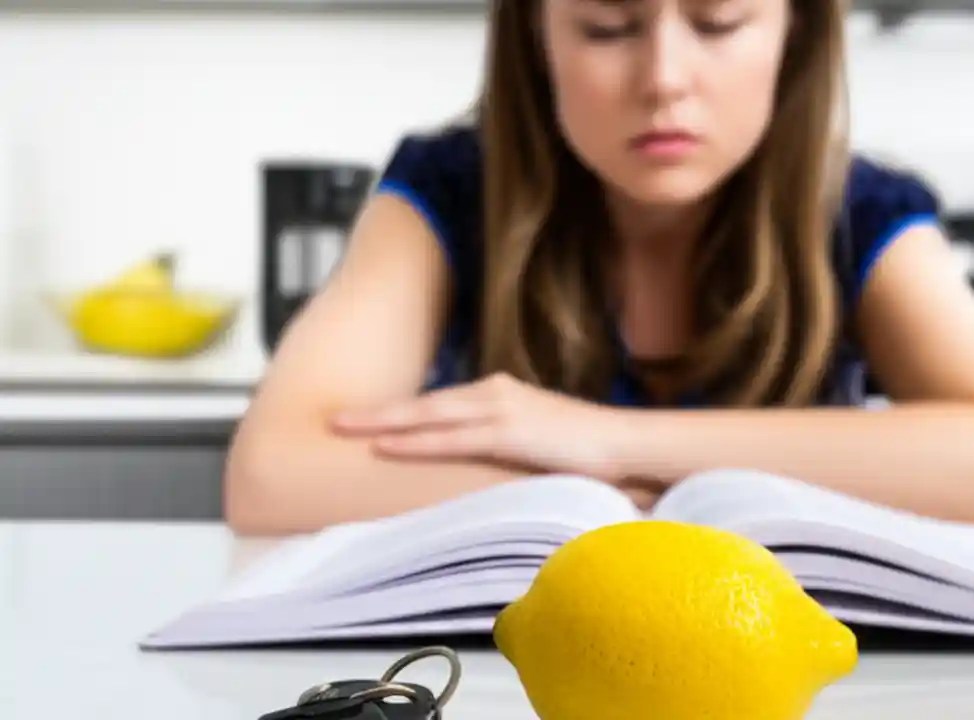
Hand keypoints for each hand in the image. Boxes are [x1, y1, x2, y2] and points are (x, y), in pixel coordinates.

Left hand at [330, 373, 631, 480]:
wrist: (626, 444)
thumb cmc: (588, 449)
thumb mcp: (538, 442)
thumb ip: (507, 445)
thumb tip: (481, 464)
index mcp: (500, 395)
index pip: (438, 405)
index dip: (398, 412)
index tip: (363, 420)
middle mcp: (495, 393)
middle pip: (423, 405)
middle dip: (376, 411)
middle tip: (333, 419)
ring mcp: (501, 409)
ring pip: (428, 416)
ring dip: (383, 422)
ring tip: (344, 429)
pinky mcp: (510, 431)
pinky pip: (451, 437)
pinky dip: (414, 441)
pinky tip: (384, 446)